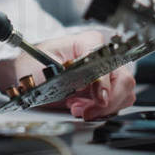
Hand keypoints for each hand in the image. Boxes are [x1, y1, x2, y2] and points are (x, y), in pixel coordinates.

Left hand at [0, 31, 135, 120]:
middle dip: (106, 102)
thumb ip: (69, 71)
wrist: (29, 73)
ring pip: (125, 93)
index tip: (99, 98)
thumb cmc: (35, 63)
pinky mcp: (106, 89)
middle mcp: (103, 56)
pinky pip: (117, 103)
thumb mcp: (46, 64)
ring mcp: (107, 73)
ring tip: (80, 109)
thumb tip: (89, 83)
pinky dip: (103, 111)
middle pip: (124, 80)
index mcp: (90, 43)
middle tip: (84, 110)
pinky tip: (84, 109)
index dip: (105, 83)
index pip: (109, 63)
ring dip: (104, 109)